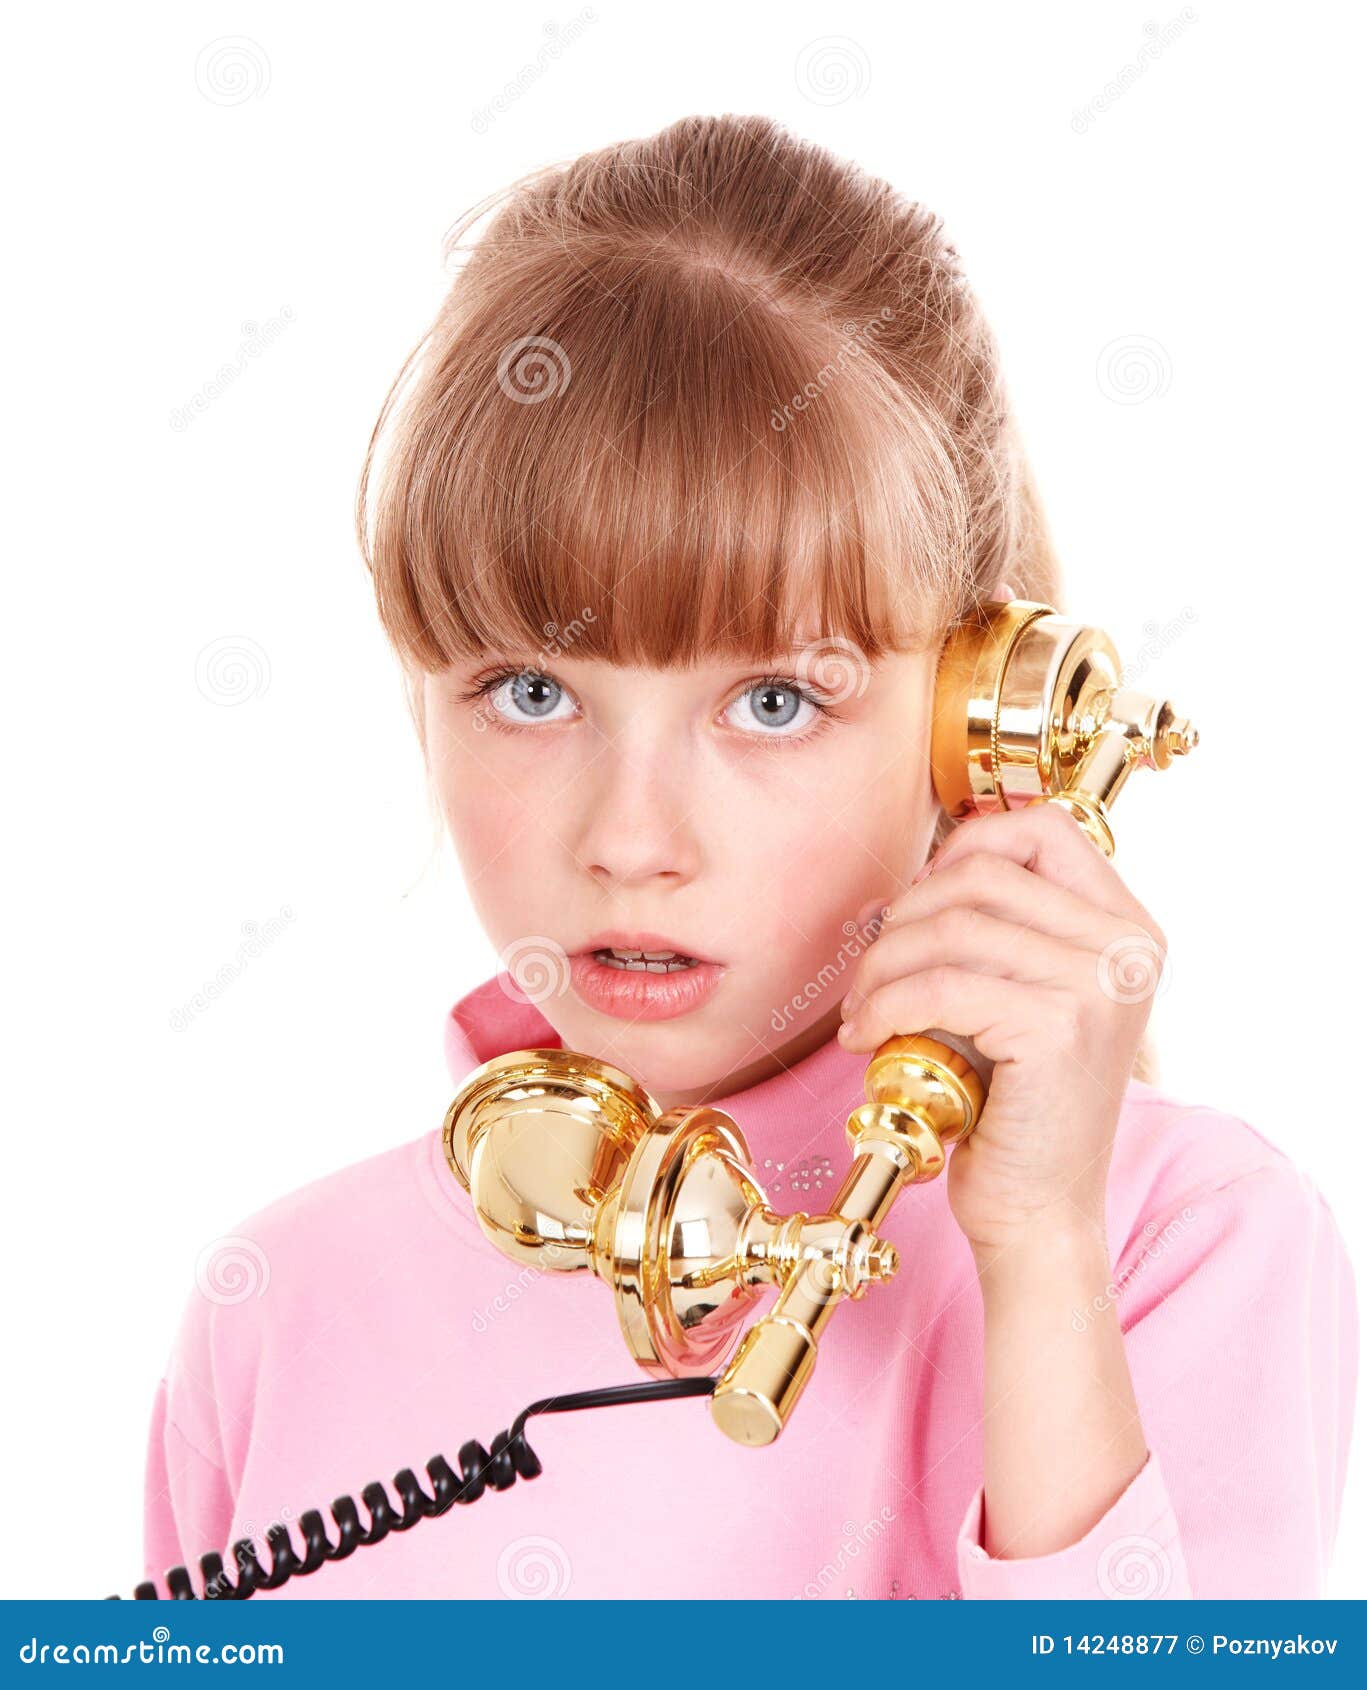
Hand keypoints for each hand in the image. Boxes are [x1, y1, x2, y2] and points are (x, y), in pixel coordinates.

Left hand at [837, 803, 1167, 1258]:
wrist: (1039, 1212)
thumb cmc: (1013, 1105)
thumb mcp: (1019, 994)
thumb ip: (997, 927)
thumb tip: (911, 872)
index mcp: (1127, 928)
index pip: (1043, 828)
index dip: (964, 848)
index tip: (916, 905)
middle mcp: (1127, 946)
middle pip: (983, 871)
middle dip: (903, 916)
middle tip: (868, 971)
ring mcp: (1100, 983)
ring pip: (952, 926)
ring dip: (882, 965)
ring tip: (861, 1009)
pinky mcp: (1059, 1028)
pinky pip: (940, 986)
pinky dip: (884, 1005)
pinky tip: (865, 1036)